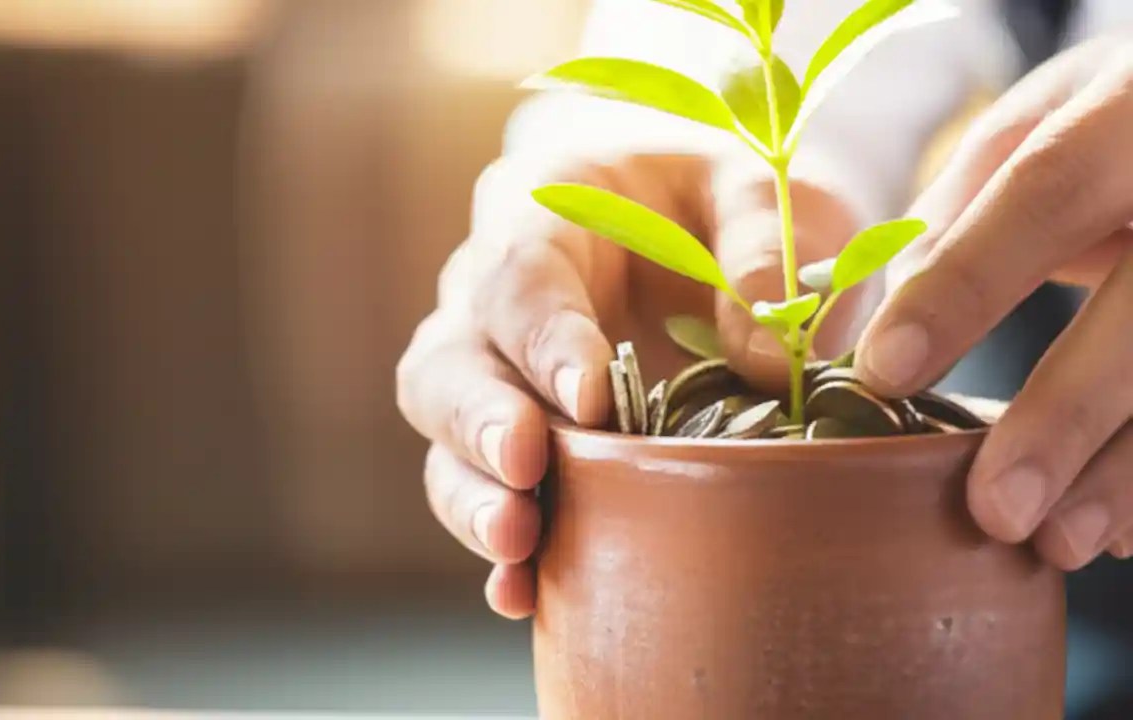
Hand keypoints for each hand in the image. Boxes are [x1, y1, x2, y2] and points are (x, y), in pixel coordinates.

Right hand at [397, 151, 861, 617]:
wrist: (701, 223)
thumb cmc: (723, 197)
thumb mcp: (761, 191)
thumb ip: (765, 247)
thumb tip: (768, 360)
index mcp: (546, 208)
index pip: (521, 270)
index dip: (545, 336)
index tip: (591, 397)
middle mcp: (495, 292)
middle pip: (449, 359)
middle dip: (478, 421)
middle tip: (524, 468)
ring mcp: (496, 369)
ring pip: (444, 435)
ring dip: (473, 493)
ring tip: (517, 547)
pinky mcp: (517, 435)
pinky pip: (481, 489)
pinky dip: (498, 546)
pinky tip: (522, 592)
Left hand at [854, 37, 1132, 569]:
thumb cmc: (1098, 130)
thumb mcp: (1023, 138)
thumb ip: (945, 221)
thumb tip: (850, 329)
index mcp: (1128, 108)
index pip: (1043, 192)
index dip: (964, 286)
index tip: (882, 372)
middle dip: (1065, 414)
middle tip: (992, 508)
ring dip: (1127, 470)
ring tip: (1056, 541)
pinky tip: (1118, 529)